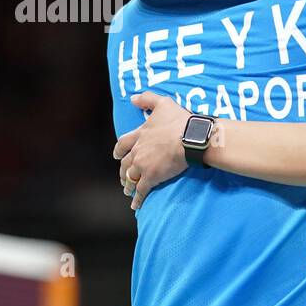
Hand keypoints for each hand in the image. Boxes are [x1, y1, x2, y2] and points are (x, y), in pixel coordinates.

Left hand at [112, 91, 193, 209]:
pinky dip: (137, 199)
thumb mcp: (162, 103)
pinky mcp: (151, 177)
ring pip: (130, 178)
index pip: (123, 143)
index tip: (117, 155)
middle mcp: (137, 151)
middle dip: (123, 171)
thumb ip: (147, 99)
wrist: (189, 138)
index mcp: (139, 135)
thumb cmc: (178, 121)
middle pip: (125, 163)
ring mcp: (143, 165)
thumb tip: (133, 98)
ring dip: (128, 185)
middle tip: (123, 177)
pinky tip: (135, 206)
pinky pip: (141, 191)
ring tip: (128, 191)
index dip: (119, 150)